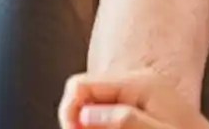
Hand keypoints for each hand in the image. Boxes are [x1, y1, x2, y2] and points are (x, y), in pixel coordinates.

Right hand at [59, 71, 208, 128]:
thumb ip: (125, 121)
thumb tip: (86, 115)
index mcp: (138, 84)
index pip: (80, 85)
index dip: (69, 112)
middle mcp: (134, 85)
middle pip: (83, 97)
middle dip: (78, 123)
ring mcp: (136, 97)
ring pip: (92, 110)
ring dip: (89, 127)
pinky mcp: (138, 112)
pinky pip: (107, 117)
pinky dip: (102, 127)